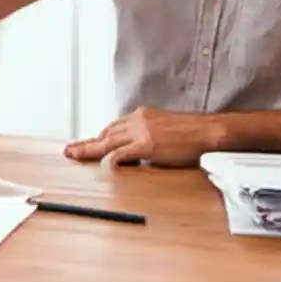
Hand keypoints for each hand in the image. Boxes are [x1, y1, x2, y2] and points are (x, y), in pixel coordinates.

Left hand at [62, 107, 227, 167]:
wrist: (210, 131)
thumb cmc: (192, 133)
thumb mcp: (164, 129)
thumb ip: (146, 136)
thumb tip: (134, 150)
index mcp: (142, 115)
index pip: (113, 127)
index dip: (98, 137)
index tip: (86, 143)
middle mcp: (138, 120)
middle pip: (106, 133)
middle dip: (87, 143)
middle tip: (70, 151)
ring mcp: (142, 131)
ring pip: (108, 141)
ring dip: (89, 149)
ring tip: (74, 155)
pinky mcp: (148, 144)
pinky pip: (123, 152)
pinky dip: (111, 159)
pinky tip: (103, 165)